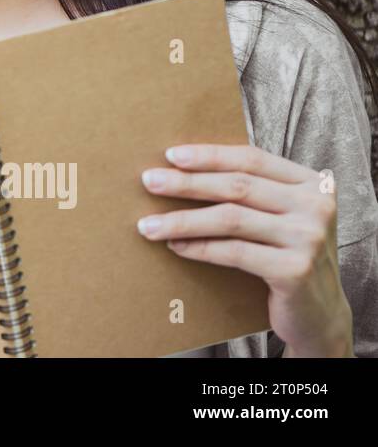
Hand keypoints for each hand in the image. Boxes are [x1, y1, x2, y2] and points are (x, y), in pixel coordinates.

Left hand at [136, 143, 353, 356]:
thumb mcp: (280, 214)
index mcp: (312, 182)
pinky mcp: (296, 269)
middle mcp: (316, 206)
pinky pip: (234, 252)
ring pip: (230, 219)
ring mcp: (309, 238)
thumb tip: (180, 168)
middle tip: (149, 181)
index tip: (170, 155)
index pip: (252, 158)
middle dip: (187, 183)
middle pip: (238, 186)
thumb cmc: (286, 254)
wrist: (318, 311)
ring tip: (149, 224)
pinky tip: (175, 247)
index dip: (209, 155)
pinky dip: (199, 248)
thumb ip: (252, 190)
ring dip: (183, 220)